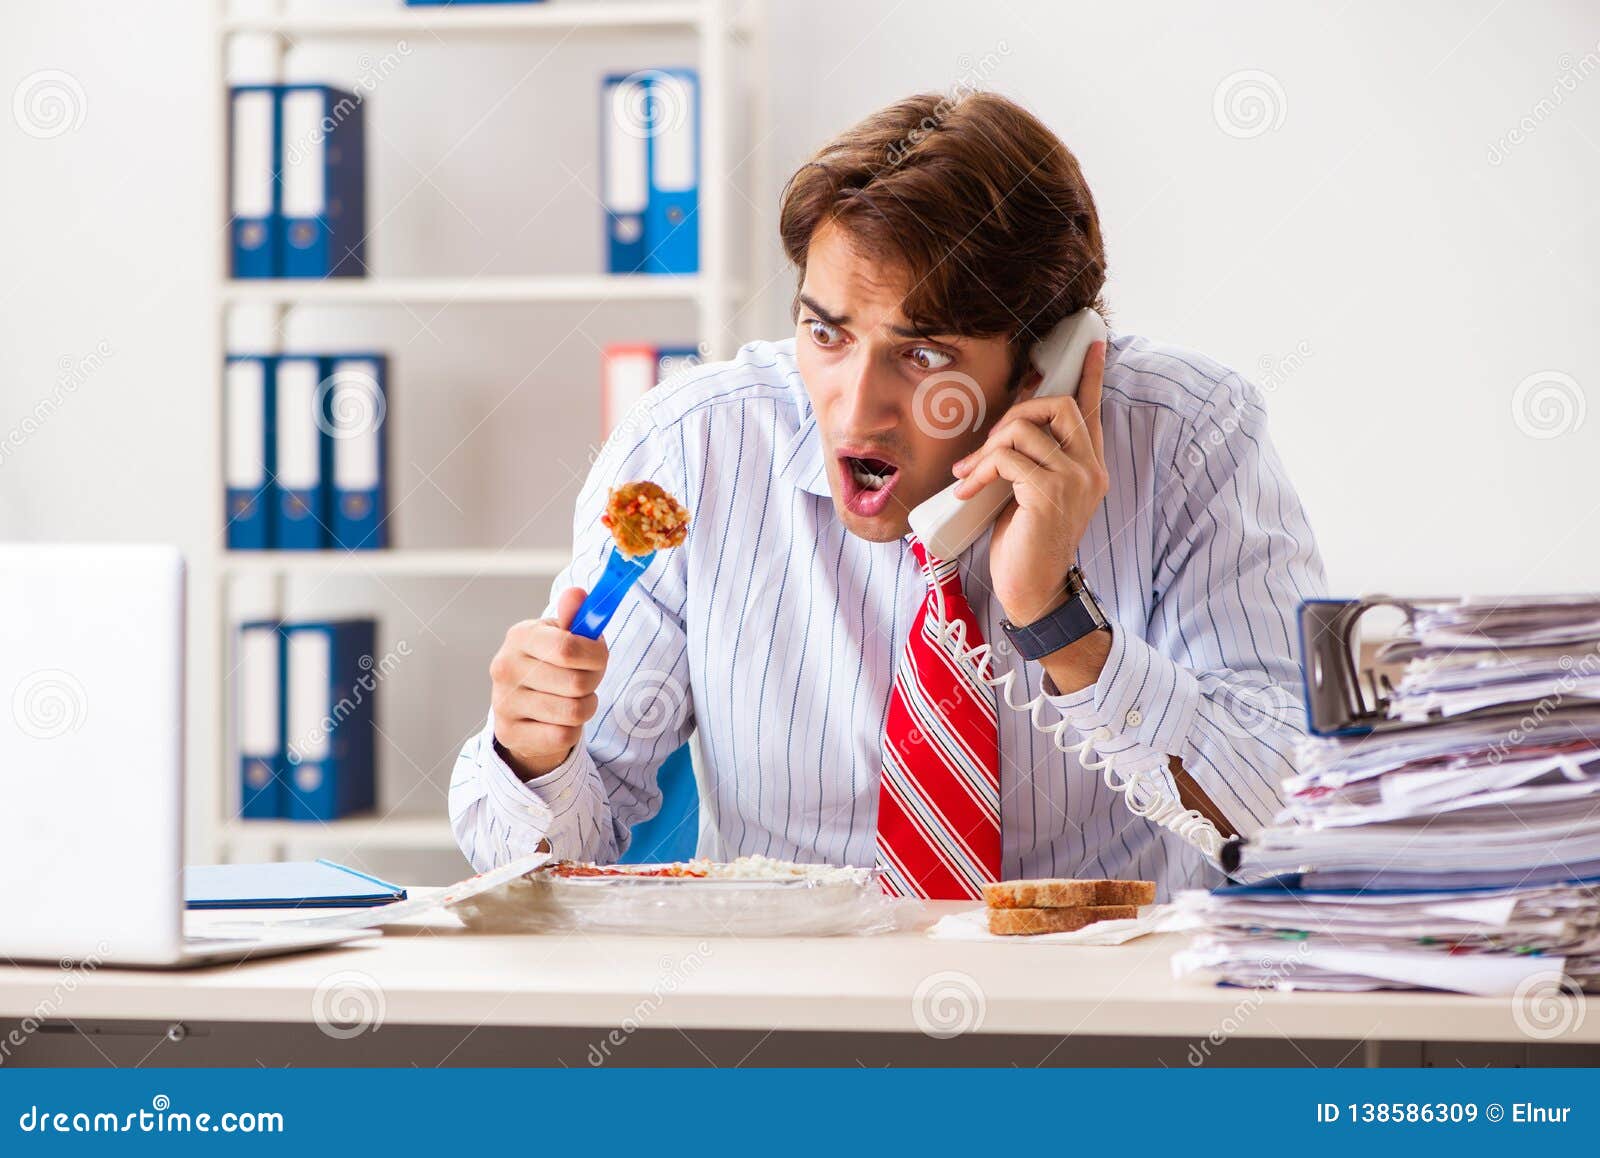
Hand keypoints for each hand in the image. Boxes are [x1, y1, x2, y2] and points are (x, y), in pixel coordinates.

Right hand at [489, 587, 607, 779]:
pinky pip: (563, 736)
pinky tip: (561, 720)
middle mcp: (506, 667)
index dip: (595, 656)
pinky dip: (572, 731)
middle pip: (576, 683)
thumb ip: (575, 617)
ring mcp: (503, 702)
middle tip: (585, 680)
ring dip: (586, 707)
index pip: (568, 648)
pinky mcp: (509, 733)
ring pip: (573, 712)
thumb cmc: (552, 665)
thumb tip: (577, 594)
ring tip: (575, 699)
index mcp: (520, 636)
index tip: (598, 657)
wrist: (524, 708)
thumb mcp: (564, 636)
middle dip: (592, 682)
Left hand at [950, 340, 1109, 626]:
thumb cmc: (1026, 544)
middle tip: (988, 445)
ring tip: (970, 473)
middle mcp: (1089, 470)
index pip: (1092, 411)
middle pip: (1057, 405)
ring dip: (987, 447)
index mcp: (1089, 468)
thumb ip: (1030, 462)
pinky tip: (967, 489)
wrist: (1034, 590)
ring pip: (1024, 429)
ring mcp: (1074, 480)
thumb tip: (1005, 431)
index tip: (1092, 345)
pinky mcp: (1049, 493)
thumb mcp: (1029, 494)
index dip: (1090, 375)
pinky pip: (1006, 458)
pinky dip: (979, 469)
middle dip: (1015, 411)